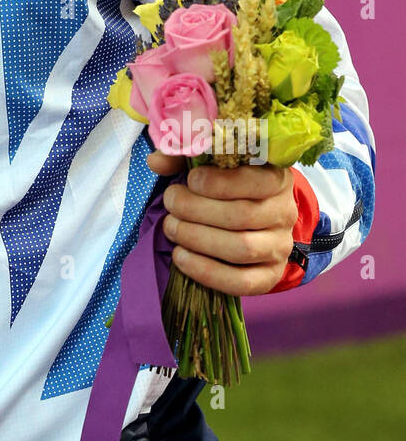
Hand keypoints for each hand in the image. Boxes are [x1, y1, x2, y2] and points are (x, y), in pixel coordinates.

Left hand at [145, 148, 297, 294]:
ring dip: (197, 238)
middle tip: (170, 202)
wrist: (251, 223)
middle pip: (242, 215)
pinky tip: (181, 257)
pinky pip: (242, 282)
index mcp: (275, 179)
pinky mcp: (270, 276)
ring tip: (171, 227)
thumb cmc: (225, 187)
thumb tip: (155, 162)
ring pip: (242, 248)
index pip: (255, 181)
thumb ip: (184, 158)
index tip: (191, 179)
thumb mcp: (210, 166)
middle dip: (196, 209)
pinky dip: (207, 272)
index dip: (219, 182)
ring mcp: (279, 247)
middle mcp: (284, 213)